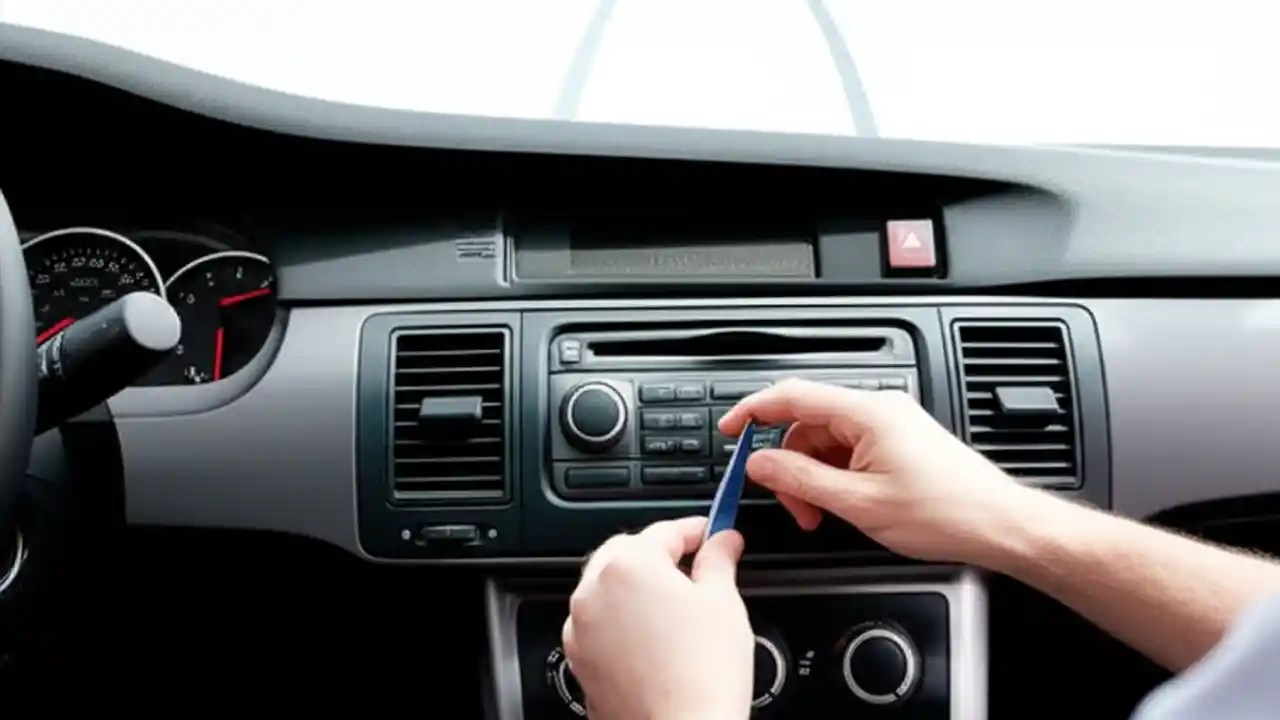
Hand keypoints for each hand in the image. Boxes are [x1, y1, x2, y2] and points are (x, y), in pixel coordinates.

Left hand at [562, 517, 751, 719]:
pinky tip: (654, 636)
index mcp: (628, 566)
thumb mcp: (724, 603)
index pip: (665, 532)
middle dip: (660, 555)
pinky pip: (600, 623)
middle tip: (698, 567)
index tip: (716, 534)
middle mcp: (593, 592)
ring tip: (677, 606)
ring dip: (637, 586)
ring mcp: (581, 629)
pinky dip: (622, 620)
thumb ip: (719, 560)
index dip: (697, 530)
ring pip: (607, 588)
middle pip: (627, 553)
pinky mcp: (580, 660)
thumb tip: (724, 541)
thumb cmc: (702, 676)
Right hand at [718, 378, 1033, 563]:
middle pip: (806, 423)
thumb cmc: (945, 513)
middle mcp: (878, 409)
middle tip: (790, 504)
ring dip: (810, 476)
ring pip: (825, 440)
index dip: (753, 410)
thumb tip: (760, 463)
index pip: (793, 396)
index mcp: (868, 413)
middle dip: (787, 463)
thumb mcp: (859, 503)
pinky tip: (838, 505)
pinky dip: (832, 477)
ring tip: (819, 514)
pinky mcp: (897, 442)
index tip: (729, 429)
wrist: (998, 525)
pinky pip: (847, 450)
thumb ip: (802, 480)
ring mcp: (889, 425)